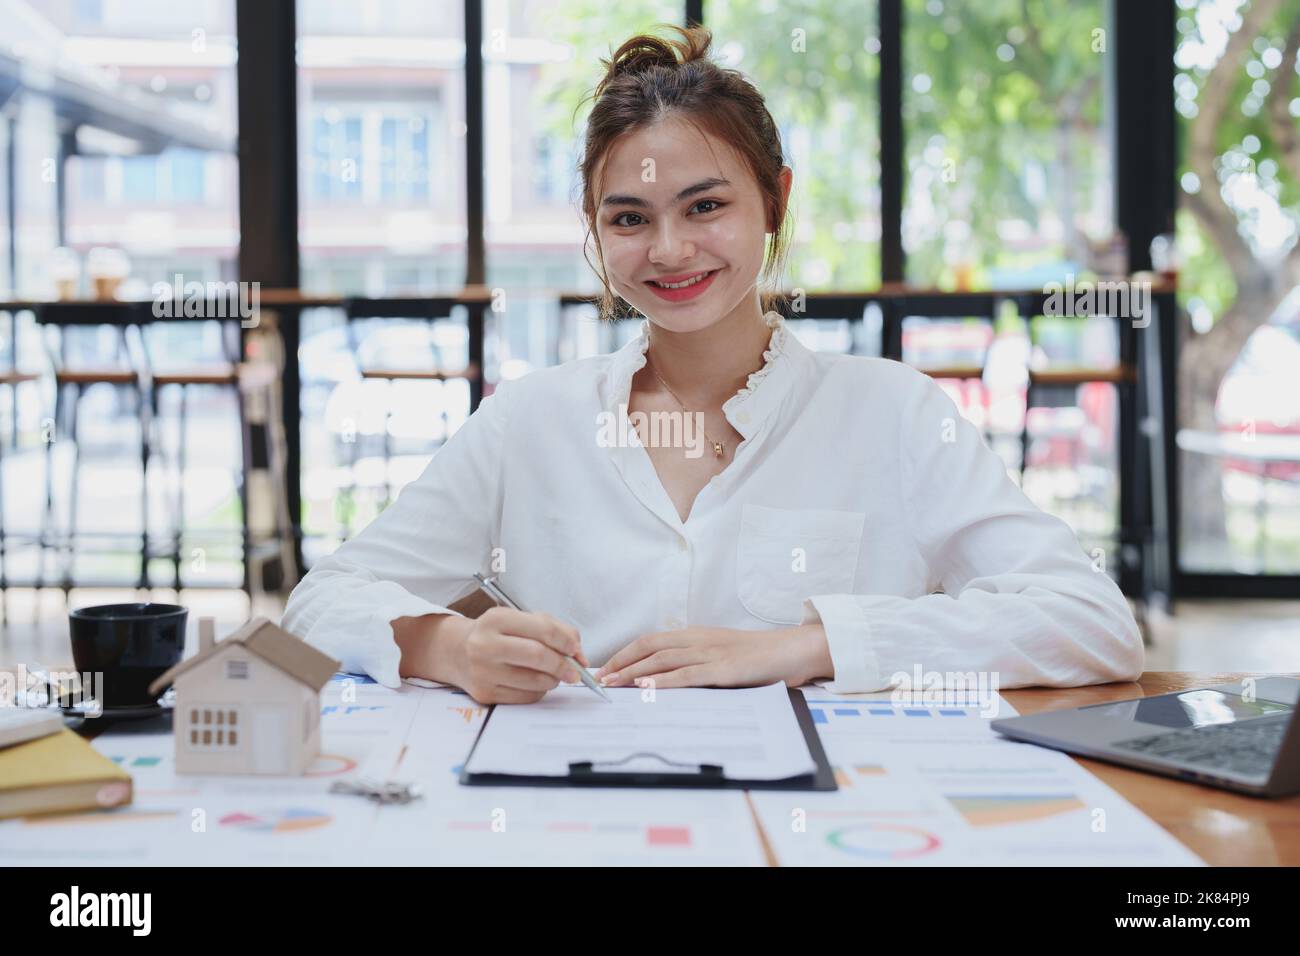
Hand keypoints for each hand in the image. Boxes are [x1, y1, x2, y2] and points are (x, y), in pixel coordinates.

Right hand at [452, 607, 588, 704]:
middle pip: (538, 656)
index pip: (542, 630)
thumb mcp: (521, 620)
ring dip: (553, 680)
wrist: (459, 652)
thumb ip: (555, 630)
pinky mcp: (485, 693)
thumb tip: (579, 656)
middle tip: (574, 671)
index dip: (566, 642)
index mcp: (496, 619)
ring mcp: (483, 671)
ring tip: (552, 674)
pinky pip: (526, 697)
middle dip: (563, 665)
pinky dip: (539, 691)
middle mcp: (485, 644)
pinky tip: (535, 682)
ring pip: (535, 681)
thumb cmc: (498, 635)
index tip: (576, 649)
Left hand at [593, 624, 829, 689]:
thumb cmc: (756, 657)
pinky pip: (688, 675)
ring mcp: (710, 653)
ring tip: (612, 684)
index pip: (650, 640)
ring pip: (663, 659)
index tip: (604, 667)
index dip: (624, 652)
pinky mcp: (724, 670)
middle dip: (620, 662)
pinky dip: (664, 680)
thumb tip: (663, 675)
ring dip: (634, 672)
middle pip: (649, 647)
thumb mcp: (719, 652)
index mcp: (695, 635)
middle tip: (598, 678)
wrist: (791, 651)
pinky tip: (647, 686)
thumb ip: (694, 660)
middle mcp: (698, 640)